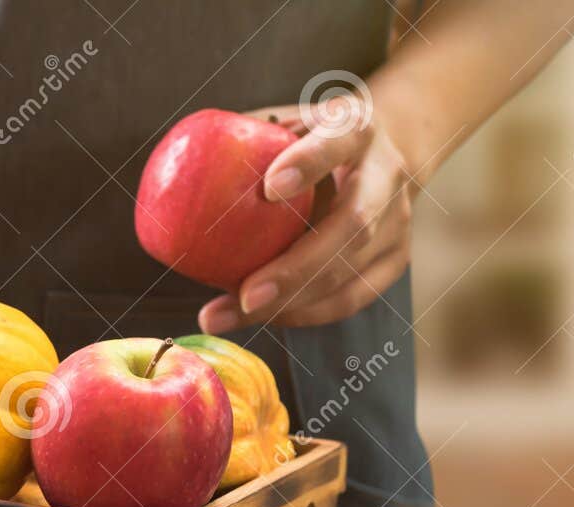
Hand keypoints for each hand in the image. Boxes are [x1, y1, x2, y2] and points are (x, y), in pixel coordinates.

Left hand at [198, 97, 416, 333]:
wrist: (388, 146)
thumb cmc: (312, 136)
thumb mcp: (285, 121)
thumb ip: (246, 141)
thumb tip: (174, 169)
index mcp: (358, 129)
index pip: (338, 141)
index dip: (308, 164)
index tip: (269, 187)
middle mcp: (387, 177)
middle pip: (352, 227)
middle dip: (297, 267)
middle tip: (245, 295)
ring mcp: (399, 223)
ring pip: (350, 274)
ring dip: (288, 304)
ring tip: (227, 316)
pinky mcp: (395, 261)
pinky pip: (348, 299)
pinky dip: (300, 314)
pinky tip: (256, 319)